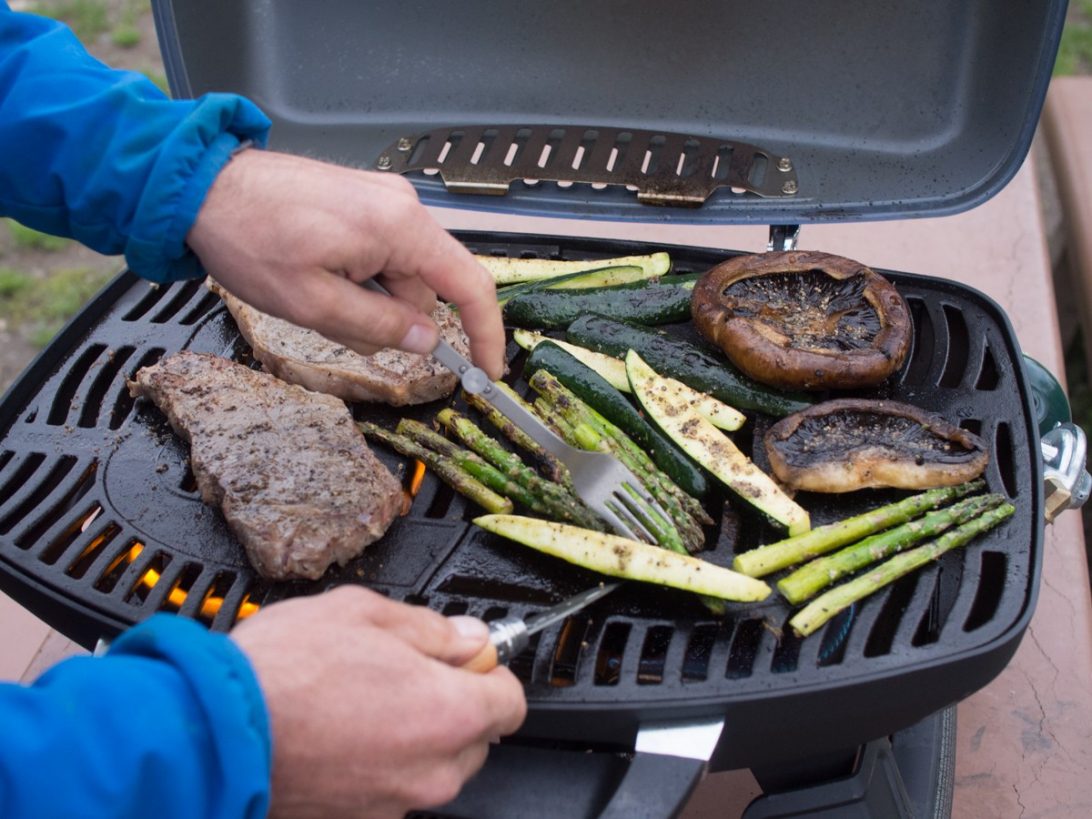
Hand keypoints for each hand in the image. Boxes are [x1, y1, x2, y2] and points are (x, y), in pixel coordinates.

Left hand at [186, 149, 504, 378]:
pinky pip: (381, 253)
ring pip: (400, 274)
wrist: (202, 186)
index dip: (486, 334)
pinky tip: (318, 276)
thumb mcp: (313, 303)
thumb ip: (378, 326)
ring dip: (369, 299)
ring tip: (314, 293)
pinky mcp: (362, 200)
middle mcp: (400, 205)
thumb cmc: (247, 235)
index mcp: (398, 227)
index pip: (469, 285)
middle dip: (394, 318)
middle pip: (427, 285)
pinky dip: (360, 278)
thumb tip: (426, 340)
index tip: (486, 370)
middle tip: (338, 325)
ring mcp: (381, 199)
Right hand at [231, 586, 525, 818]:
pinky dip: (379, 765)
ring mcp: (394, 804)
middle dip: (451, 704)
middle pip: (475, 737)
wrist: (210, 732)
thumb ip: (431, 629)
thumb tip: (468, 638)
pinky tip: (339, 734)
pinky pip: (392, 789)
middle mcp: (432, 770)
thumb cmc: (282, 671)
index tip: (463, 659)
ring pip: (433, 767)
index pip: (511, 702)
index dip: (489, 674)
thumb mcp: (364, 613)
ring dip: (414, 737)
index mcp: (448, 713)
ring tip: (359, 702)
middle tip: (402, 673)